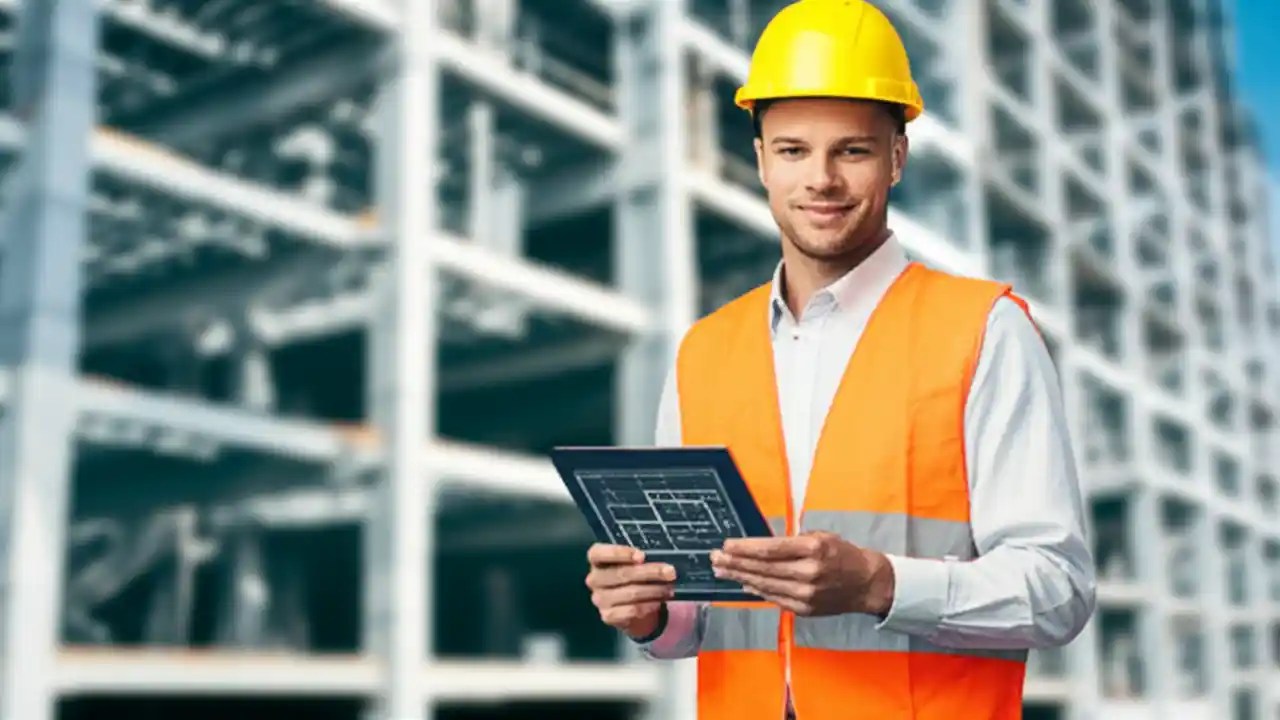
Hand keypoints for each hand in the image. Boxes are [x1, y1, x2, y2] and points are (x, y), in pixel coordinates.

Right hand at [585, 543, 676, 638]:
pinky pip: (631, 610)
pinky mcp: (608, 616)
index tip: (642, 556)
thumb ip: (640, 560)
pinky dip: (648, 606)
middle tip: (670, 572)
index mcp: (596, 560)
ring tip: (669, 589)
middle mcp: (594, 579)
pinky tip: (658, 603)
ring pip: (630, 593)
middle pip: (622, 574)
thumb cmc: (632, 576)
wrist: (631, 606)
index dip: (620, 553)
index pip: (599, 553)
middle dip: (650, 572)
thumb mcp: (633, 563)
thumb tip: (662, 566)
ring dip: (654, 590)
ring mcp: (599, 599)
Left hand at [710, 531, 894, 616]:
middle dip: (735, 563)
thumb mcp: (821, 536)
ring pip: (765, 585)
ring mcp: (806, 594)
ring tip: (723, 571)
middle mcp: (809, 572)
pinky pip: (774, 598)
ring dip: (740, 577)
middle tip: (715, 559)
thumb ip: (791, 541)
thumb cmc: (842, 554)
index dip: (744, 548)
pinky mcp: (805, 609)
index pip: (770, 549)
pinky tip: (743, 584)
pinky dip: (757, 591)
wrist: (866, 583)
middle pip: (763, 568)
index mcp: (813, 549)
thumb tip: (759, 546)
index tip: (726, 545)